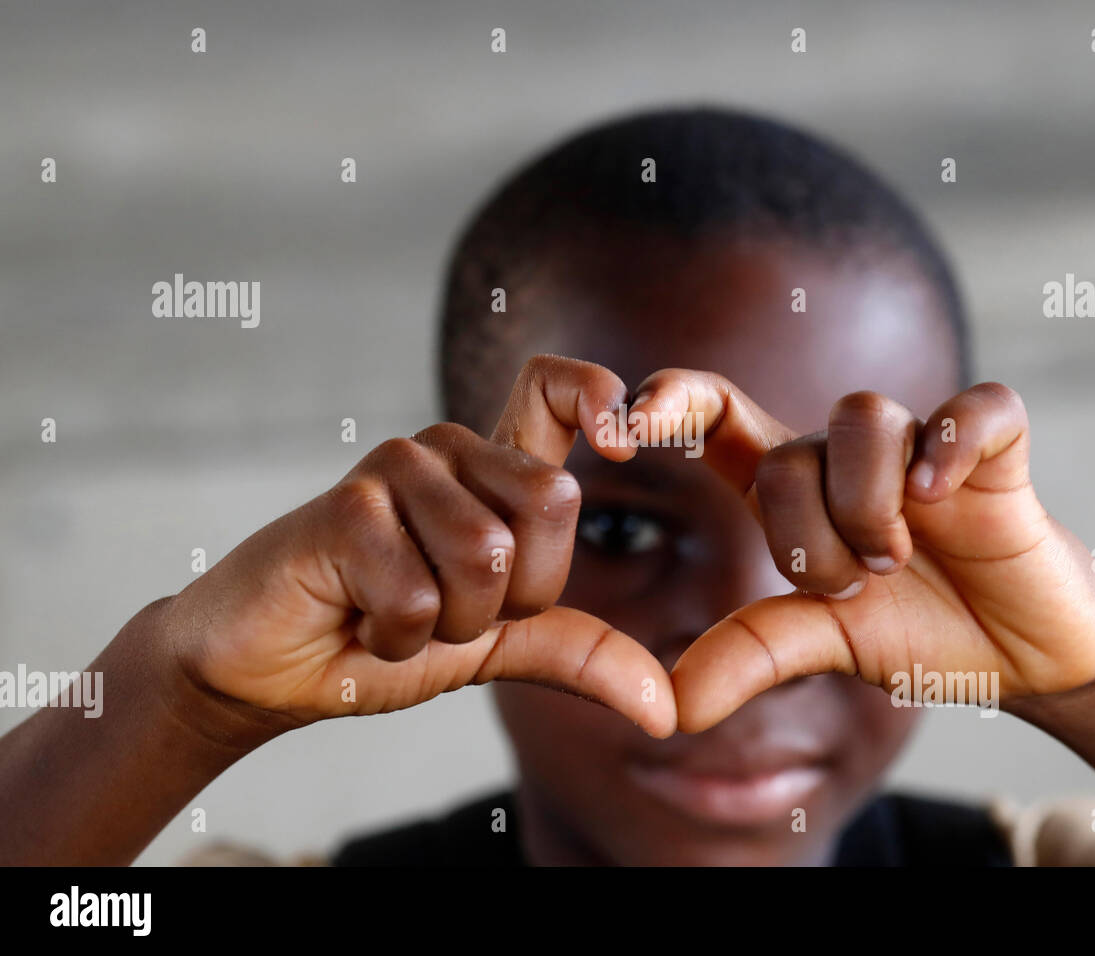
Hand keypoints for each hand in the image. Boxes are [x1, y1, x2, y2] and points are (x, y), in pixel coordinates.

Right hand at [162, 356, 675, 736]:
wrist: (270, 670)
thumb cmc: (380, 635)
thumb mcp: (498, 646)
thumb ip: (580, 654)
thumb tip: (666, 709)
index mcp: (488, 469)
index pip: (551, 389)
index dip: (598, 395)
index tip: (625, 439)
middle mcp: (445, 452)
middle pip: (552, 501)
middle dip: (512, 595)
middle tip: (445, 606)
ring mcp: (393, 471)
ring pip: (486, 558)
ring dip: (446, 625)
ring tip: (393, 611)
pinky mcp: (344, 508)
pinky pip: (418, 596)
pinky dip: (396, 638)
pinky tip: (356, 618)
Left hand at [626, 370, 1094, 731]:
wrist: (1023, 653)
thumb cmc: (920, 630)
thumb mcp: (826, 646)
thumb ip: (752, 655)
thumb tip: (671, 708)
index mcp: (796, 492)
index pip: (718, 415)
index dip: (671, 402)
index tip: (624, 430)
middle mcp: (847, 457)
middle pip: (789, 451)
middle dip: (810, 537)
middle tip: (855, 588)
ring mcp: (921, 445)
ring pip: (861, 419)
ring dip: (868, 505)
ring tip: (898, 561)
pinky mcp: (992, 449)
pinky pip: (969, 409)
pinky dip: (950, 444)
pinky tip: (939, 495)